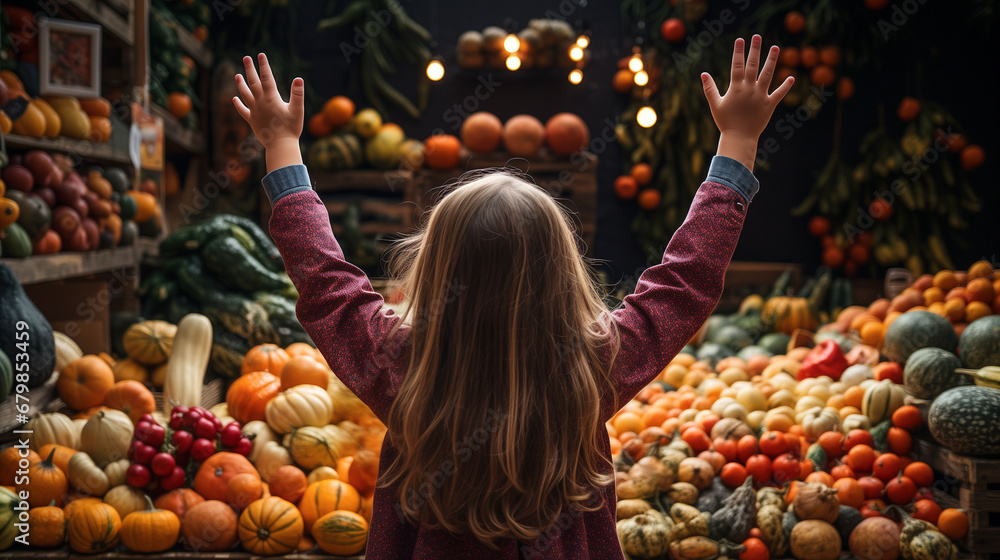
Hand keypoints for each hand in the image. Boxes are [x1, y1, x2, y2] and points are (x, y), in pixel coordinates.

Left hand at [233, 54, 304, 169]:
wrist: (280, 146)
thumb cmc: (291, 128)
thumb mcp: (298, 110)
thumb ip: (297, 94)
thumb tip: (299, 78)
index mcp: (271, 98)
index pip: (266, 77)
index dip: (263, 65)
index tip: (260, 55)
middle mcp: (260, 102)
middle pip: (253, 82)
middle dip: (249, 69)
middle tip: (246, 58)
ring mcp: (254, 111)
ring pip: (245, 94)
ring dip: (241, 84)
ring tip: (237, 75)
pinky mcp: (252, 120)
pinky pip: (242, 110)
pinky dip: (238, 104)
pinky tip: (235, 99)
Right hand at [702, 36, 793, 170]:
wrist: (739, 138)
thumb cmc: (725, 122)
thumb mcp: (715, 104)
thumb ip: (710, 89)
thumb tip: (703, 74)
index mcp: (736, 88)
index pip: (737, 65)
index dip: (738, 52)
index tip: (740, 40)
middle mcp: (749, 89)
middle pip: (753, 65)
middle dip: (755, 50)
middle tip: (757, 36)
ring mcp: (761, 96)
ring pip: (767, 75)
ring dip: (772, 60)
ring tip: (776, 47)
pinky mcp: (770, 105)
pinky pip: (779, 94)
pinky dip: (786, 86)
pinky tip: (792, 77)